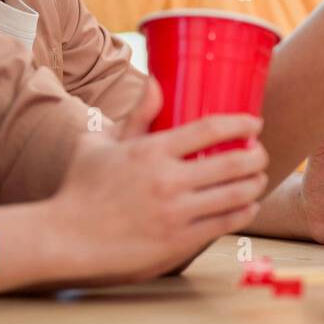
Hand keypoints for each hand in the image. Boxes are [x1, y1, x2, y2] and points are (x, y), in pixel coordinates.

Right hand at [52, 78, 267, 281]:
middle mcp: (167, 181)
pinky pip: (224, 223)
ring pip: (236, 195)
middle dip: (257, 156)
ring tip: (259, 178)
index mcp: (150, 151)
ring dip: (256, 184)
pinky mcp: (179, 242)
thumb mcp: (100, 144)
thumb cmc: (80, 188)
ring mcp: (175, 213)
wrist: (62, 239)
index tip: (255, 123)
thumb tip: (155, 81)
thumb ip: (135, 115)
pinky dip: (244, 212)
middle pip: (233, 163)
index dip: (240, 124)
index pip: (209, 129)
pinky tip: (249, 206)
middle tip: (261, 153)